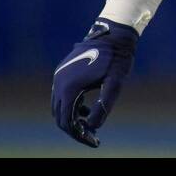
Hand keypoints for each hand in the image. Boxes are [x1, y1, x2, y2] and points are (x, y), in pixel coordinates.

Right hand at [51, 18, 138, 146]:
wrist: (113, 34)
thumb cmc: (117, 59)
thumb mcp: (115, 84)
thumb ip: (103, 107)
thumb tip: (92, 128)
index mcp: (69, 87)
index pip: (66, 121)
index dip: (78, 135)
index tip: (94, 142)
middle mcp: (59, 82)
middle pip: (60, 116)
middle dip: (73, 129)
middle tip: (91, 137)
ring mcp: (59, 75)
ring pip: (58, 105)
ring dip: (71, 117)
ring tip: (89, 124)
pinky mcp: (62, 70)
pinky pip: (60, 95)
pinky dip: (69, 106)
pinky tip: (85, 109)